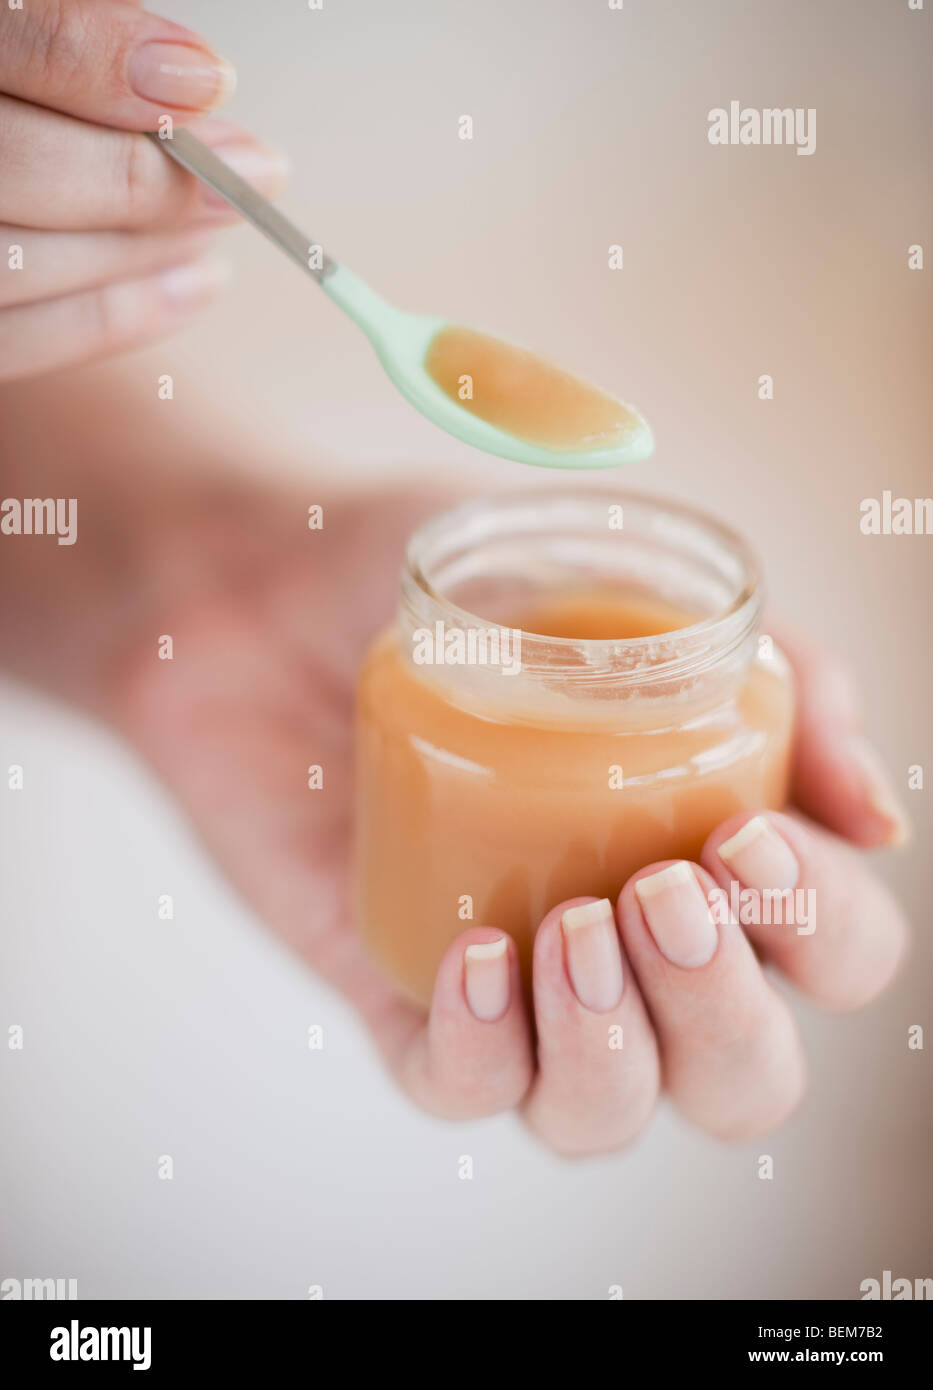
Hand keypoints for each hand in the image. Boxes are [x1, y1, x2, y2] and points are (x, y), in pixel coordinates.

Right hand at [0, 0, 286, 379]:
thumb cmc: (17, 101)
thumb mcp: (20, 33)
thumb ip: (67, 37)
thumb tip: (193, 80)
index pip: (0, 43)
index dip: (93, 59)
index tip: (207, 78)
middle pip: (13, 169)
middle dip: (142, 174)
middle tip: (255, 170)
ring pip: (22, 263)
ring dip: (144, 245)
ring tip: (225, 218)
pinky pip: (18, 342)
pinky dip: (115, 317)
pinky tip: (197, 284)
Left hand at [111, 487, 908, 1156]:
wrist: (272, 588)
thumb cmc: (459, 581)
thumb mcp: (629, 586)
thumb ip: (773, 676)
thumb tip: (880, 817)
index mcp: (708, 850)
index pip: (832, 952)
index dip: (825, 930)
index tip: (750, 839)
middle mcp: (627, 942)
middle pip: (742, 1077)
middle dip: (726, 1013)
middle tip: (658, 891)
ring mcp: (516, 984)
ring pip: (606, 1115)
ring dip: (615, 1049)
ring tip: (571, 925)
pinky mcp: (403, 997)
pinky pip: (461, 1093)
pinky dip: (484, 1052)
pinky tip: (477, 957)